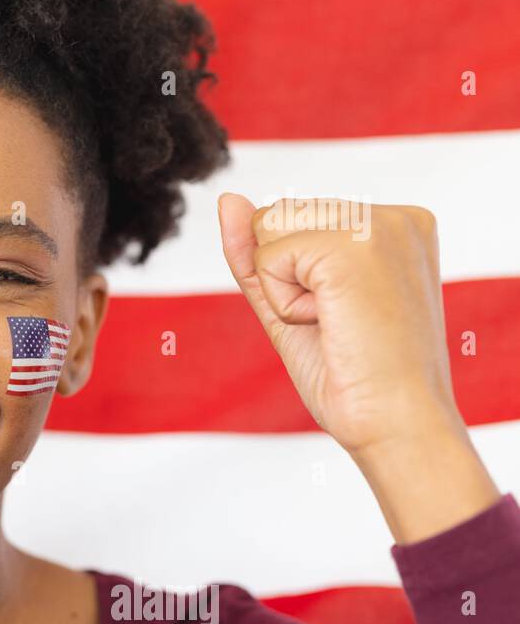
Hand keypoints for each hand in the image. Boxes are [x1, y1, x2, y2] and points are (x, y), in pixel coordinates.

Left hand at [217, 194, 498, 542]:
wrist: (392, 423)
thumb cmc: (353, 375)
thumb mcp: (292, 301)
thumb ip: (257, 249)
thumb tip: (228, 200)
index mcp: (394, 226)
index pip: (295, 218)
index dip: (294, 277)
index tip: (345, 316)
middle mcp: (394, 216)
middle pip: (277, 217)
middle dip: (285, 279)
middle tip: (339, 324)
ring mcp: (378, 226)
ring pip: (269, 230)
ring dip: (283, 289)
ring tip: (336, 322)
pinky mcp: (353, 246)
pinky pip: (268, 256)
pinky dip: (282, 301)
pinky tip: (330, 322)